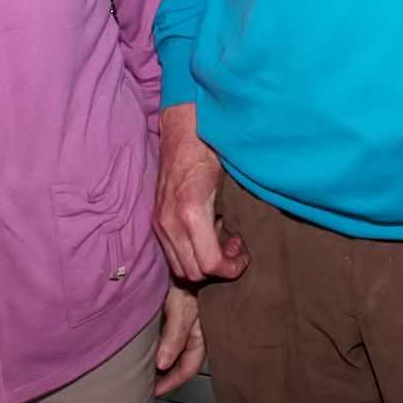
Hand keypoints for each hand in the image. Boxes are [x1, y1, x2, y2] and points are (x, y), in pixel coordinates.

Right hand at [153, 103, 248, 282]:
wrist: (183, 130)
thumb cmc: (211, 149)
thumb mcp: (230, 182)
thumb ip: (236, 216)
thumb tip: (246, 242)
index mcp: (191, 213)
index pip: (209, 264)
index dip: (231, 268)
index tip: (245, 256)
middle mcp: (169, 222)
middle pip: (193, 273)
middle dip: (218, 269)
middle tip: (237, 248)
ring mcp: (159, 222)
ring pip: (180, 267)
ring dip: (203, 262)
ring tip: (223, 240)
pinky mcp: (156, 219)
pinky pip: (172, 252)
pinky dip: (190, 252)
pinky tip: (207, 231)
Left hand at [154, 282, 205, 396]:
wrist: (188, 246)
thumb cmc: (191, 272)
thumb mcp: (183, 306)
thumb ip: (175, 336)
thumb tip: (163, 365)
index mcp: (203, 331)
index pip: (190, 366)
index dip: (173, 382)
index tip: (154, 391)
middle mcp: (197, 327)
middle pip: (184, 360)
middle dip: (168, 374)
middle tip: (148, 384)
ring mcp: (187, 318)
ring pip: (176, 347)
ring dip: (163, 358)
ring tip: (144, 367)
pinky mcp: (177, 308)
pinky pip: (170, 332)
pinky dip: (160, 342)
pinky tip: (148, 343)